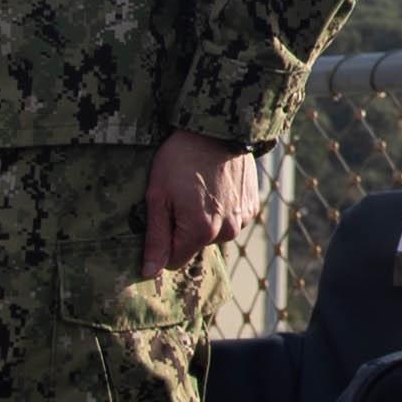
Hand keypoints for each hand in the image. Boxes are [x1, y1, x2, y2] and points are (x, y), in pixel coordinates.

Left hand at [145, 131, 261, 276]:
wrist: (217, 128)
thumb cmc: (180, 159)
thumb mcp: (158, 196)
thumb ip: (156, 238)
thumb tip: (149, 273)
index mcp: (200, 231)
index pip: (174, 261)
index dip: (163, 242)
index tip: (161, 217)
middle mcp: (226, 231)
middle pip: (196, 246)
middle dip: (185, 228)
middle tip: (180, 196)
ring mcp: (242, 219)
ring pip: (215, 233)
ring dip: (205, 218)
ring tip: (200, 188)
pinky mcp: (252, 205)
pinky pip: (231, 219)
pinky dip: (222, 208)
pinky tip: (216, 186)